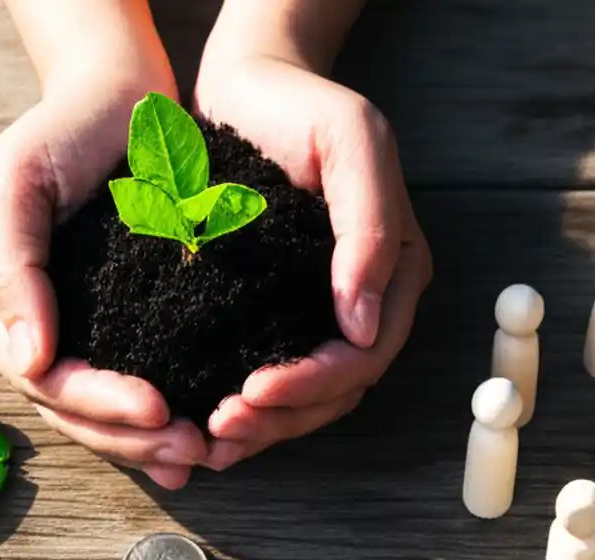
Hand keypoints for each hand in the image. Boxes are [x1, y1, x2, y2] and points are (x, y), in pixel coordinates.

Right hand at [0, 77, 206, 489]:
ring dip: (151, 444)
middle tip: (194, 450)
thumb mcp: (17, 180)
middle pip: (74, 410)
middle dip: (132, 439)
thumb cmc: (62, 129)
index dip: (98, 406)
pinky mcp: (124, 324)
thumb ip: (11, 265)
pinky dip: (166, 419)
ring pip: (106, 411)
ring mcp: (77, 330)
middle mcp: (31, 327)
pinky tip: (204, 442)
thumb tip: (28, 361)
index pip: (44, 379)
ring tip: (203, 455)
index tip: (159, 411)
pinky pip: (140, 382)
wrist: (121, 98)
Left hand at [194, 55, 432, 469]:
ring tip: (206, 440)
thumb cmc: (301, 103)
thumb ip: (370, 227)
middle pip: (336, 388)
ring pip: (304, 395)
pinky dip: (242, 404)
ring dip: (260, 426)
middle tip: (219, 430)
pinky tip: (200, 417)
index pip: (364, 354)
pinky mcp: (275, 309)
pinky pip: (269, 371)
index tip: (251, 391)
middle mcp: (364, 298)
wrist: (246, 84)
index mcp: (394, 268)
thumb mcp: (350, 141)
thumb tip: (364, 324)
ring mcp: (321, 308)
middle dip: (281, 418)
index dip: (313, 384)